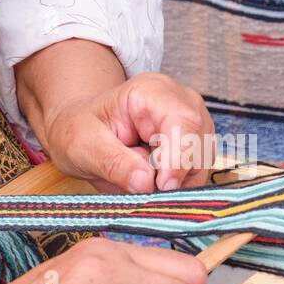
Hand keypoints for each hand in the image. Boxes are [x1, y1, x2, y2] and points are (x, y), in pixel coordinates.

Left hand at [46, 72, 215, 192]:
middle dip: (177, 175)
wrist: (83, 131)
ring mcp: (191, 124)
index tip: (162, 186)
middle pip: (200, 143)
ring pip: (202, 163)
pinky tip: (151, 183)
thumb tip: (145, 183)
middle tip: (145, 191)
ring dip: (175, 184)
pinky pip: (196, 174)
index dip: (179, 157)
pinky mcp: (194, 146)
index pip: (183, 121)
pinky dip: (176, 187)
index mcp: (151, 91)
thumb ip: (114, 163)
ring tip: (140, 181)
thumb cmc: (81, 130)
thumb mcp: (83, 146)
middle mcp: (180, 102)